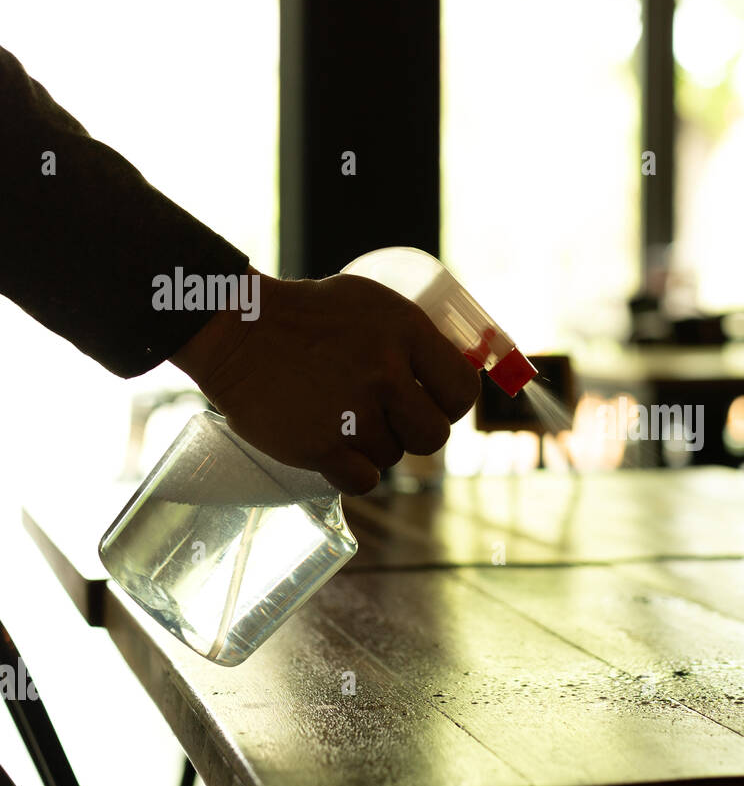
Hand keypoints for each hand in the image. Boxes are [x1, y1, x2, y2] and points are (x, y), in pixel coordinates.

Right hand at [170, 267, 479, 493]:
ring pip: (392, 458)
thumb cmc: (308, 315)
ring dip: (372, 446)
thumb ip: (415, 339)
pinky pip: (363, 481)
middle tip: (389, 419)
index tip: (433, 404)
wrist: (235, 329)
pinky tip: (334, 450)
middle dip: (415, 433)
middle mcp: (385, 373)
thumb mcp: (373, 304)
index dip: (451, 404)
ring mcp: (352, 412)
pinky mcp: (319, 445)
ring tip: (340, 417)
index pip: (463, 390)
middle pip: (434, 436)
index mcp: (406, 332)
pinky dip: (350, 471)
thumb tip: (464, 368)